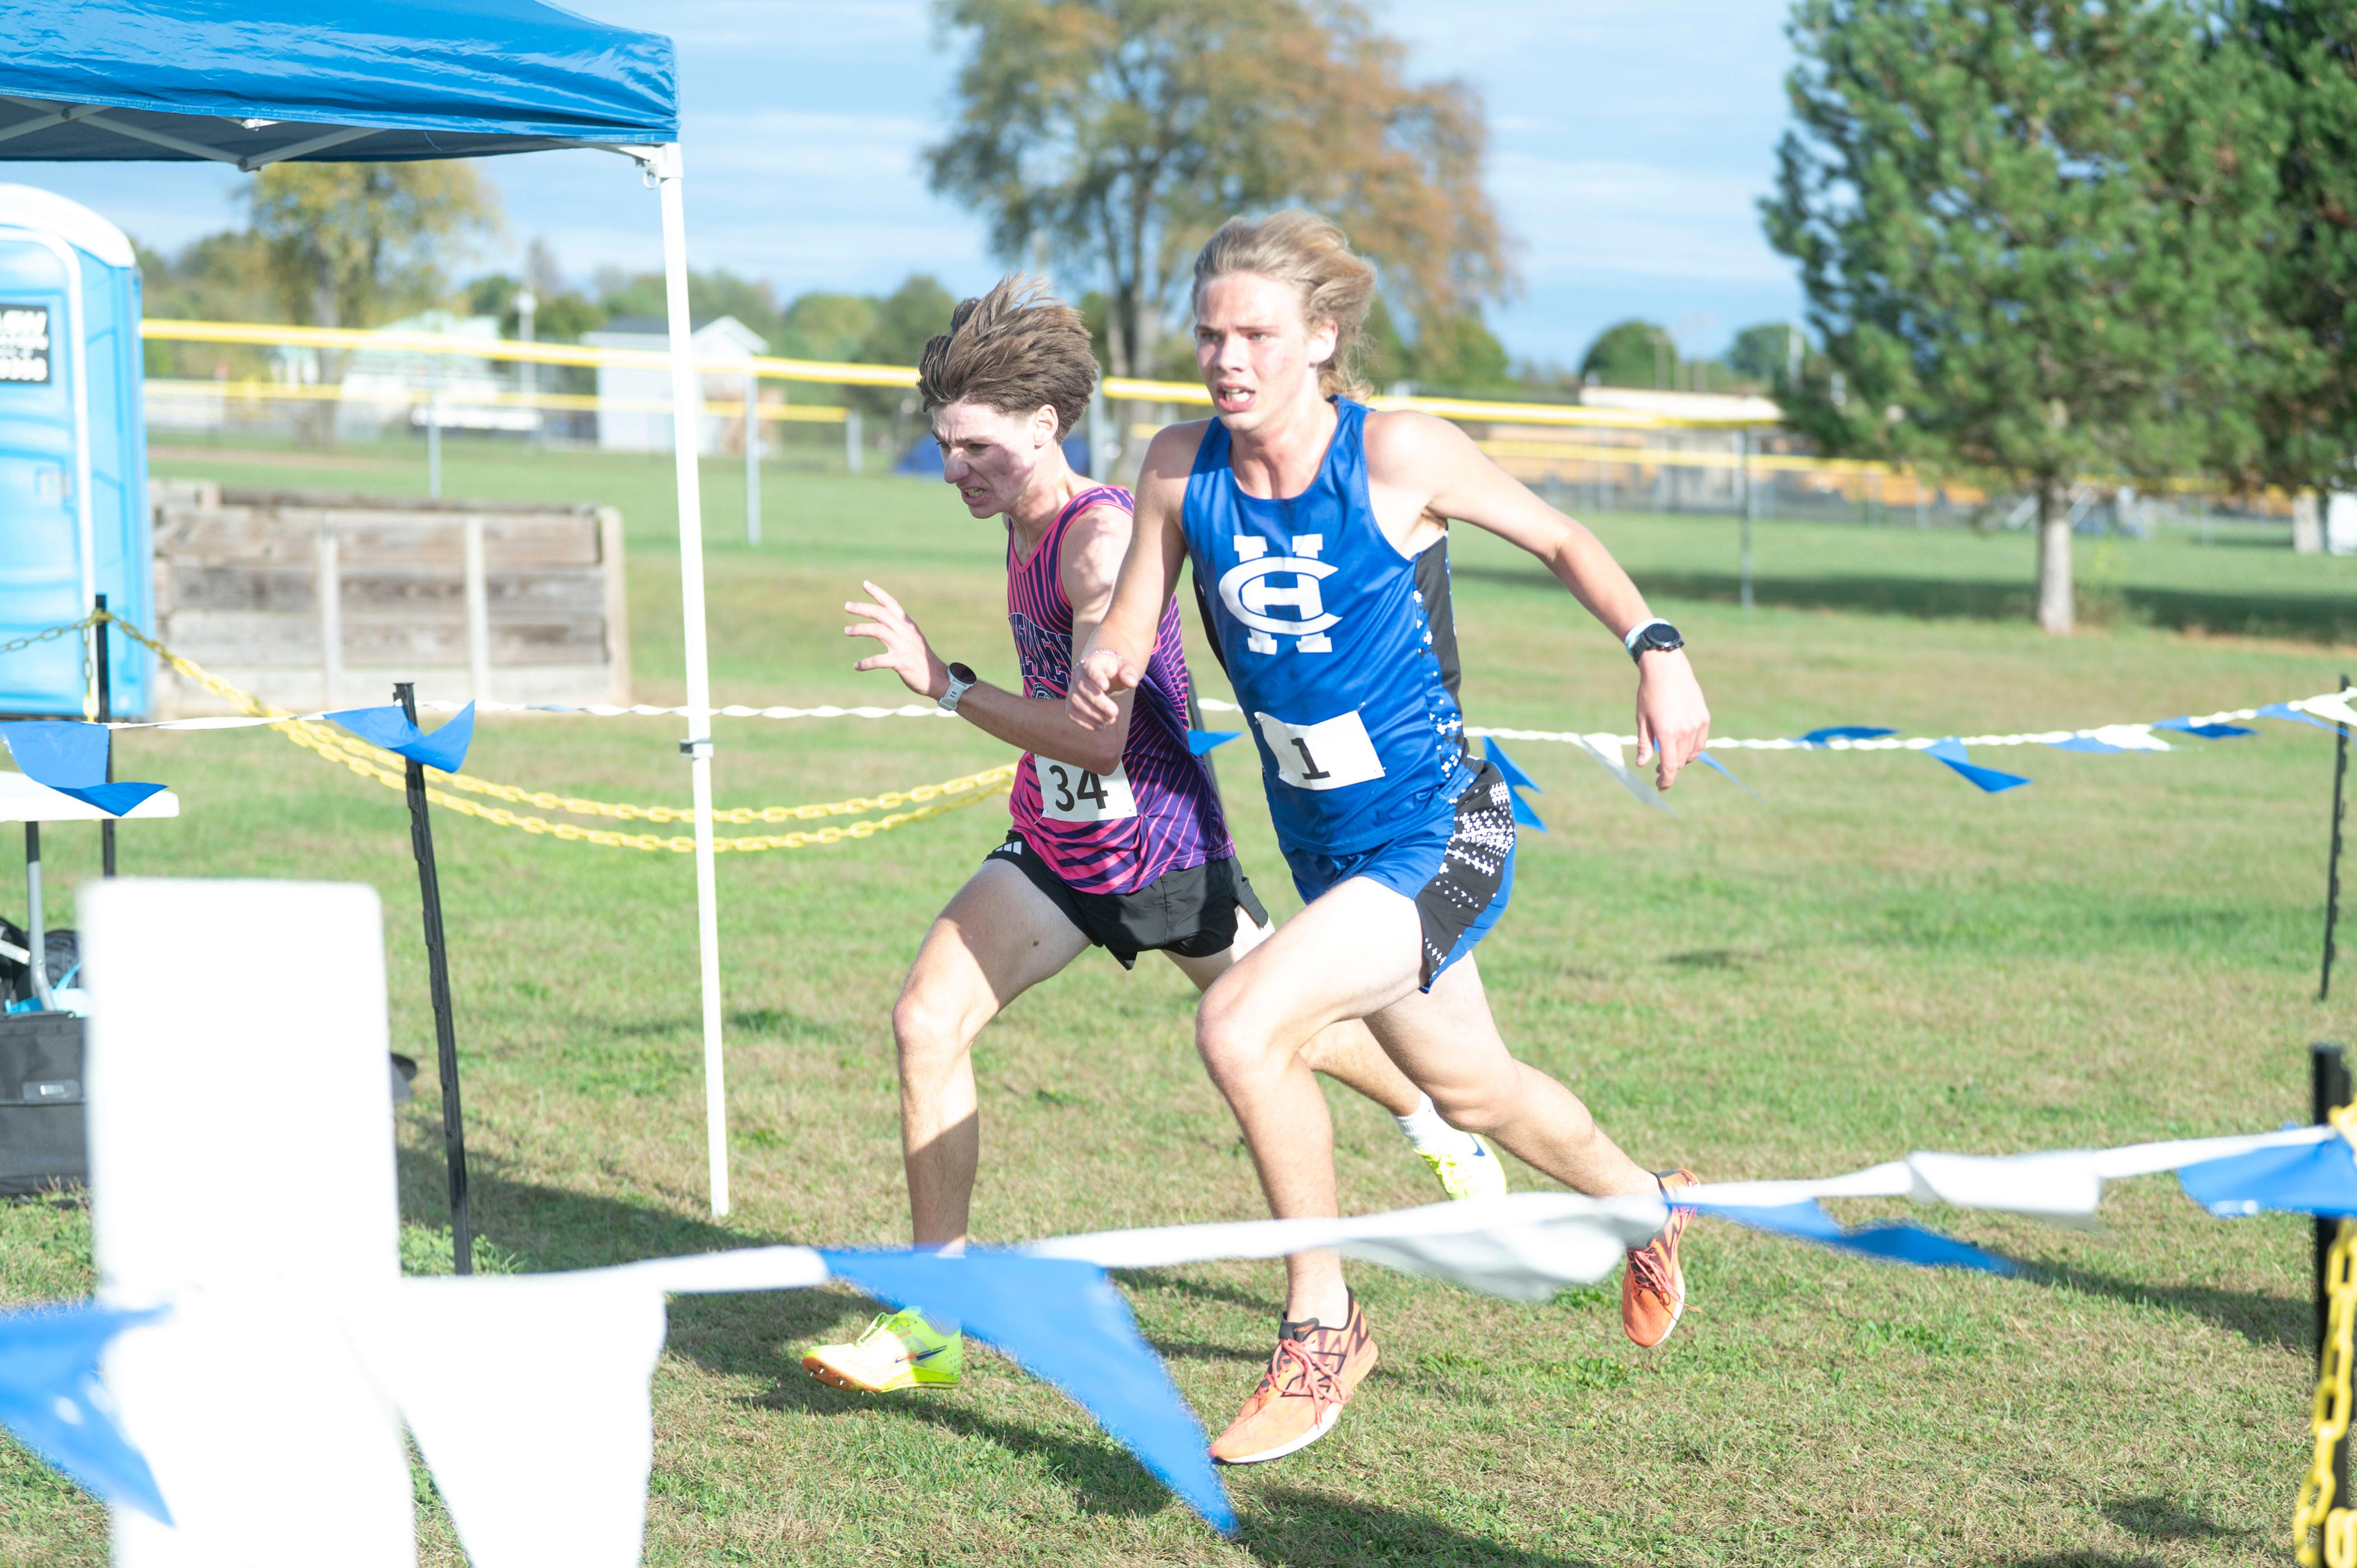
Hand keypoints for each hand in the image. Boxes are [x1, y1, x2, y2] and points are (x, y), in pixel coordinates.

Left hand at [845, 580, 947, 699]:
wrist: (937, 679)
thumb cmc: (922, 660)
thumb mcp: (912, 640)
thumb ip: (898, 630)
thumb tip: (880, 623)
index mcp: (908, 626)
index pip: (892, 604)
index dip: (879, 593)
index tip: (865, 583)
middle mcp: (906, 632)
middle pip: (881, 614)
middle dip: (863, 608)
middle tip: (847, 605)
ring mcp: (904, 647)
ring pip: (878, 630)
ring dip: (860, 629)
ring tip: (846, 630)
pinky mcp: (902, 663)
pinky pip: (879, 660)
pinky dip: (866, 663)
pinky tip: (856, 666)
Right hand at [1067, 646, 1140, 729]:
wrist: (1103, 674)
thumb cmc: (1115, 670)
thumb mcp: (1125, 667)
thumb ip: (1129, 672)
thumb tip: (1132, 682)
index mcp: (1092, 662)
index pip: (1091, 668)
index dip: (1096, 677)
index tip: (1106, 687)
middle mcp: (1078, 675)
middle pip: (1083, 689)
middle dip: (1099, 703)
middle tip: (1115, 713)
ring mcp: (1072, 689)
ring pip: (1076, 702)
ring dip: (1093, 714)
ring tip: (1111, 720)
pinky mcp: (1071, 702)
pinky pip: (1072, 713)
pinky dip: (1084, 722)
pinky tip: (1100, 727)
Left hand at [1632, 648, 1709, 789]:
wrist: (1667, 669)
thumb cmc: (1649, 693)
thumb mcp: (1642, 719)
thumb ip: (1644, 744)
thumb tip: (1642, 765)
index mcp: (1667, 734)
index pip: (1669, 767)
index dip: (1665, 780)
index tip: (1660, 786)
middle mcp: (1685, 731)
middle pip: (1679, 762)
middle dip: (1669, 771)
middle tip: (1658, 772)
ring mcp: (1697, 725)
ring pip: (1691, 754)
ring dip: (1680, 761)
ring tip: (1668, 759)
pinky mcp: (1704, 718)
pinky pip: (1700, 742)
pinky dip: (1692, 750)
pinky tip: (1682, 749)